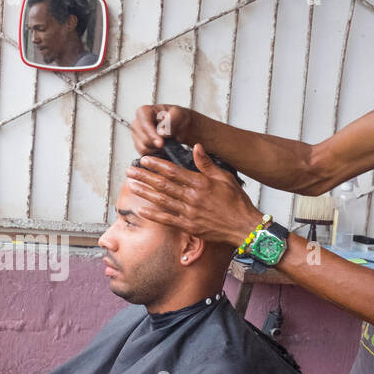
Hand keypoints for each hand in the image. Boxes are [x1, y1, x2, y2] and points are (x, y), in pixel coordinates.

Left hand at [124, 143, 262, 244]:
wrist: (243, 226)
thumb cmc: (236, 201)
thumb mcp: (224, 177)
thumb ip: (207, 163)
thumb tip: (196, 147)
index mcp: (200, 183)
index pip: (173, 171)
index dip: (156, 164)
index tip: (144, 159)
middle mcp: (192, 197)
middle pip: (162, 184)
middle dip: (144, 176)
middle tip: (130, 171)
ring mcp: (188, 213)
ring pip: (161, 200)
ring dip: (145, 193)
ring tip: (131, 185)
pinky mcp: (188, 226)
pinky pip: (167, 220)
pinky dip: (153, 215)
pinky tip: (141, 210)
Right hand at [130, 104, 189, 154]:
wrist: (181, 128)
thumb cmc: (179, 118)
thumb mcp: (179, 115)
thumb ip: (171, 121)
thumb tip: (161, 132)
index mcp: (144, 111)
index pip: (143, 123)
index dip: (151, 134)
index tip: (161, 143)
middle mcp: (137, 123)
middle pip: (143, 138)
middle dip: (156, 143)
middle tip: (168, 143)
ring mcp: (137, 136)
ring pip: (142, 148)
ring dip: (156, 150)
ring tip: (166, 146)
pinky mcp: (139, 146)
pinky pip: (144, 155)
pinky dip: (154, 155)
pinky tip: (162, 150)